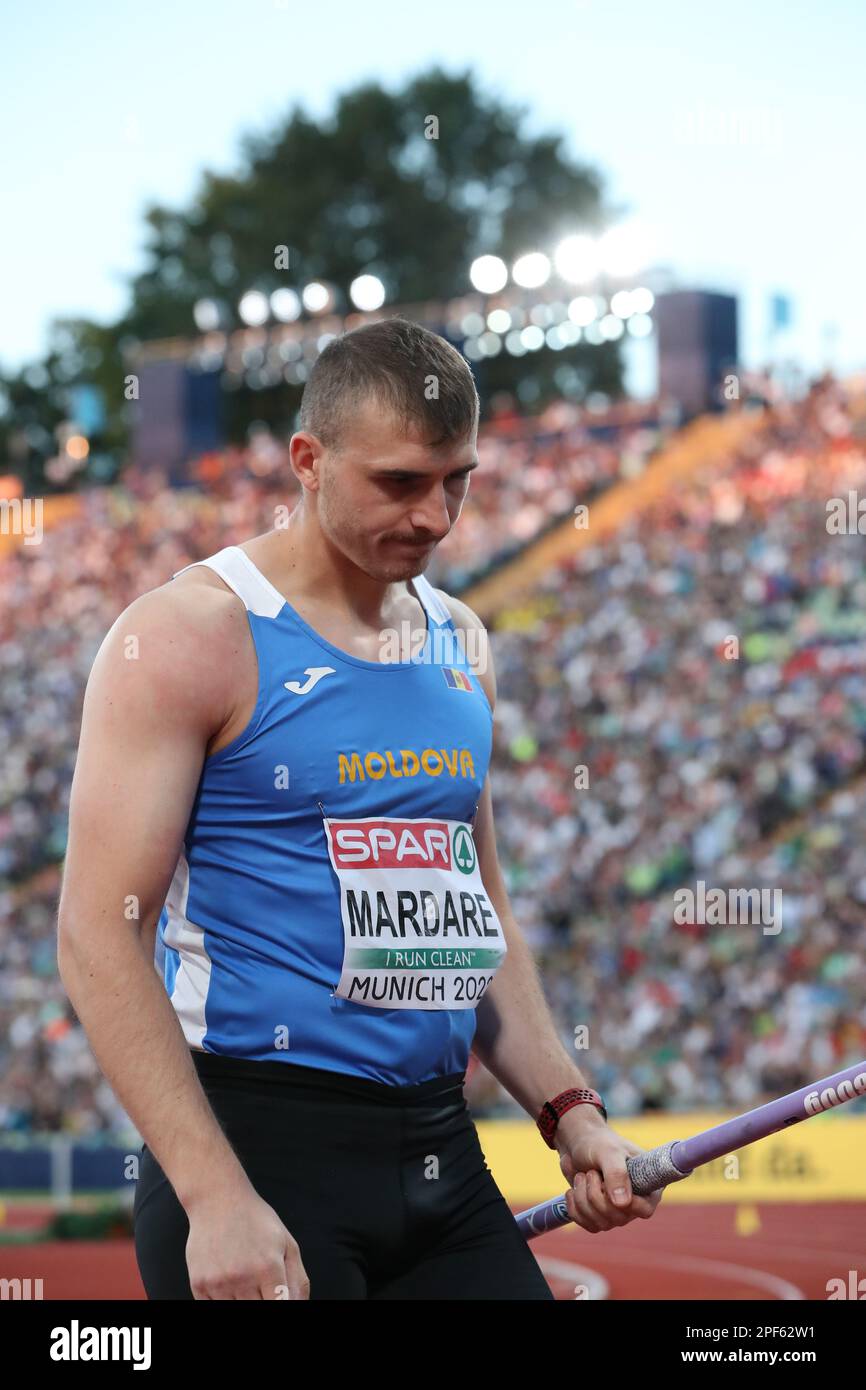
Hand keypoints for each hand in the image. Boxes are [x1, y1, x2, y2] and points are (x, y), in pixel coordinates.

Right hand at [185, 1183, 309, 1298]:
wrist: (218, 1200)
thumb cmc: (255, 1220)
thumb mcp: (286, 1242)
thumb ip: (298, 1280)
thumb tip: (299, 1306)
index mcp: (269, 1267)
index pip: (280, 1306)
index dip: (281, 1304)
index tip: (276, 1296)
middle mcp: (243, 1277)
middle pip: (257, 1310)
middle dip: (261, 1299)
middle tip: (259, 1283)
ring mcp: (219, 1283)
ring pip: (235, 1311)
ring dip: (242, 1300)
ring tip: (243, 1278)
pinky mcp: (199, 1285)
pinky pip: (213, 1309)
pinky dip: (223, 1300)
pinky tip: (227, 1281)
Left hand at [556, 1110, 663, 1233]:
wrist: (576, 1144)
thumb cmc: (598, 1142)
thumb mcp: (608, 1151)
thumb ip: (617, 1173)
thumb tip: (623, 1203)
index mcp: (647, 1185)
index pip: (646, 1209)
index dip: (628, 1204)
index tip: (607, 1186)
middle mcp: (634, 1202)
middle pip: (619, 1218)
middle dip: (596, 1195)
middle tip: (590, 1172)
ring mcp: (617, 1212)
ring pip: (601, 1223)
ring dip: (583, 1198)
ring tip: (582, 1176)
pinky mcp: (599, 1216)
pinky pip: (588, 1225)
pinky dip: (575, 1208)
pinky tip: (573, 1191)